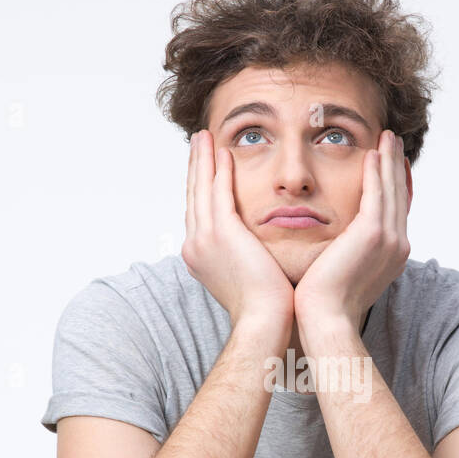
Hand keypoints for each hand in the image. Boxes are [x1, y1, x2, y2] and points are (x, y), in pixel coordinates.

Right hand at [182, 130, 293, 330]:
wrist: (264, 321)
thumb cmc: (264, 307)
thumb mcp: (247, 276)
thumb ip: (245, 256)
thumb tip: (254, 249)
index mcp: (200, 256)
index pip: (198, 212)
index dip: (200, 187)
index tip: (204, 167)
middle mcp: (196, 245)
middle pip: (194, 195)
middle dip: (195, 166)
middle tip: (198, 142)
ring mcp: (205, 238)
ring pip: (201, 189)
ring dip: (202, 159)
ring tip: (204, 137)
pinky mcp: (223, 232)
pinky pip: (218, 192)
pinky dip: (219, 170)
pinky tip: (223, 153)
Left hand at [293, 129, 410, 329]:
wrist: (326, 319)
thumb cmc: (326, 304)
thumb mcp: (342, 273)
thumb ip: (347, 254)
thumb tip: (336, 247)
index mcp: (391, 255)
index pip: (396, 211)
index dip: (395, 185)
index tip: (391, 165)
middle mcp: (397, 245)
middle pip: (399, 195)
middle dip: (397, 167)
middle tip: (394, 143)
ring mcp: (388, 239)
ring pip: (391, 189)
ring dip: (390, 161)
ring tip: (387, 138)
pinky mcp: (372, 233)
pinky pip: (377, 193)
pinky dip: (376, 172)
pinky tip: (372, 153)